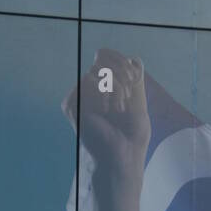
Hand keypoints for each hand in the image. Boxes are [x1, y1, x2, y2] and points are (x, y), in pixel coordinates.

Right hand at [62, 48, 151, 176]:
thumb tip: (135, 58)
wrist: (123, 155)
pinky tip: (105, 112)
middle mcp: (90, 89)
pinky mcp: (71, 103)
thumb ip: (135, 80)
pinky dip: (103, 94)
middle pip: (101, 55)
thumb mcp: (138, 102)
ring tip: (118, 109)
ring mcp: (80, 95)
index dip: (121, 60)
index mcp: (105, 88)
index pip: (106, 56)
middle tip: (128, 92)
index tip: (133, 78)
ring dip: (115, 87)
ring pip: (97, 68)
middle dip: (120, 70)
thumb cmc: (132, 136)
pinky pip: (88, 80)